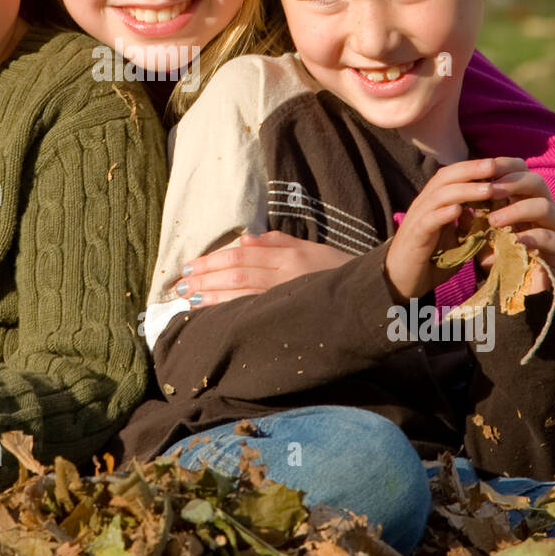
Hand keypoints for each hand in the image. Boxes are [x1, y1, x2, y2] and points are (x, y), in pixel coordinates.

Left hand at [172, 231, 351, 306]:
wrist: (376, 293)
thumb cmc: (339, 270)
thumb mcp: (309, 249)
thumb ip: (276, 242)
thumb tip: (243, 238)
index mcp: (288, 255)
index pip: (242, 254)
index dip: (213, 260)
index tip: (189, 267)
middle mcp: (286, 273)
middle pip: (237, 272)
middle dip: (205, 279)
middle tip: (178, 286)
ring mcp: (290, 295)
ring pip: (243, 293)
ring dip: (212, 298)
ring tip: (188, 301)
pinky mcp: (294, 315)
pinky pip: (258, 312)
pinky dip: (233, 313)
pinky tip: (215, 317)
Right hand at [385, 157, 517, 302]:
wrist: (400, 281)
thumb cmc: (431, 260)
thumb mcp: (455, 239)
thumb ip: (468, 225)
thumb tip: (489, 212)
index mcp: (434, 202)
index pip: (453, 175)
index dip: (474, 167)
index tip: (500, 164)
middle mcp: (424, 205)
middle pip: (446, 177)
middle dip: (471, 170)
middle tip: (495, 165)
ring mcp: (417, 219)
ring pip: (439, 196)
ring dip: (465, 190)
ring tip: (488, 189)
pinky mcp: (414, 238)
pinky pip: (427, 221)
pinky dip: (442, 214)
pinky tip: (458, 210)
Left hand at [480, 164, 554, 282]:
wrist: (524, 290)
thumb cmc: (503, 256)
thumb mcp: (485, 236)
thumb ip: (474, 220)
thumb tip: (457, 203)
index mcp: (526, 199)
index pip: (521, 171)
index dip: (503, 166)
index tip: (481, 170)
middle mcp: (545, 208)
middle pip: (536, 182)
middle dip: (511, 183)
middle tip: (488, 191)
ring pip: (544, 206)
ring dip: (516, 210)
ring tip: (493, 221)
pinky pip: (552, 237)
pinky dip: (532, 237)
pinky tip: (515, 241)